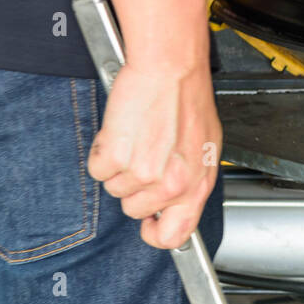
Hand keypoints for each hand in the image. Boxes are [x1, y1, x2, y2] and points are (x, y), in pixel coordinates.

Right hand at [87, 57, 220, 248]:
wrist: (171, 68)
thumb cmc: (189, 99)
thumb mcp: (205, 147)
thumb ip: (190, 179)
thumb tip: (176, 202)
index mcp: (197, 184)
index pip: (175, 235)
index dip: (156, 234)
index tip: (149, 224)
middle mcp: (172, 184)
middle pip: (134, 208)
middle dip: (134, 184)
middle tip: (145, 153)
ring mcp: (143, 173)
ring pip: (114, 188)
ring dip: (119, 165)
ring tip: (137, 136)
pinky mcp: (117, 157)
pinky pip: (98, 169)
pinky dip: (103, 151)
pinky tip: (122, 131)